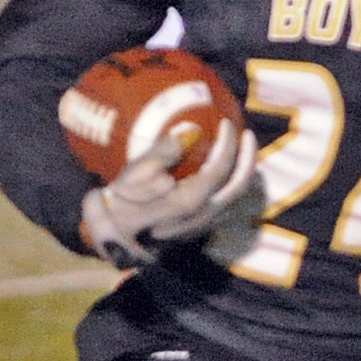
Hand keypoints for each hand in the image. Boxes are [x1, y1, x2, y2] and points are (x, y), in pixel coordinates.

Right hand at [80, 119, 257, 269]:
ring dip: (241, 170)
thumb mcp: (133, 175)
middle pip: (239, 186)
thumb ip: (162, 153)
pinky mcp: (199, 224)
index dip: (227, 144)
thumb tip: (188, 132)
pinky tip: (221, 164)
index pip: (220, 169)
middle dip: (248, 158)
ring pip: (234, 195)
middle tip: (248, 134)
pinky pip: (223, 198)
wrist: (112, 238)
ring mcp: (203, 222)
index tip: (226, 123)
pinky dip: (229, 179)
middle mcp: (203, 215)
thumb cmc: (120, 203)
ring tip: (239, 147)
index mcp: (190, 202)